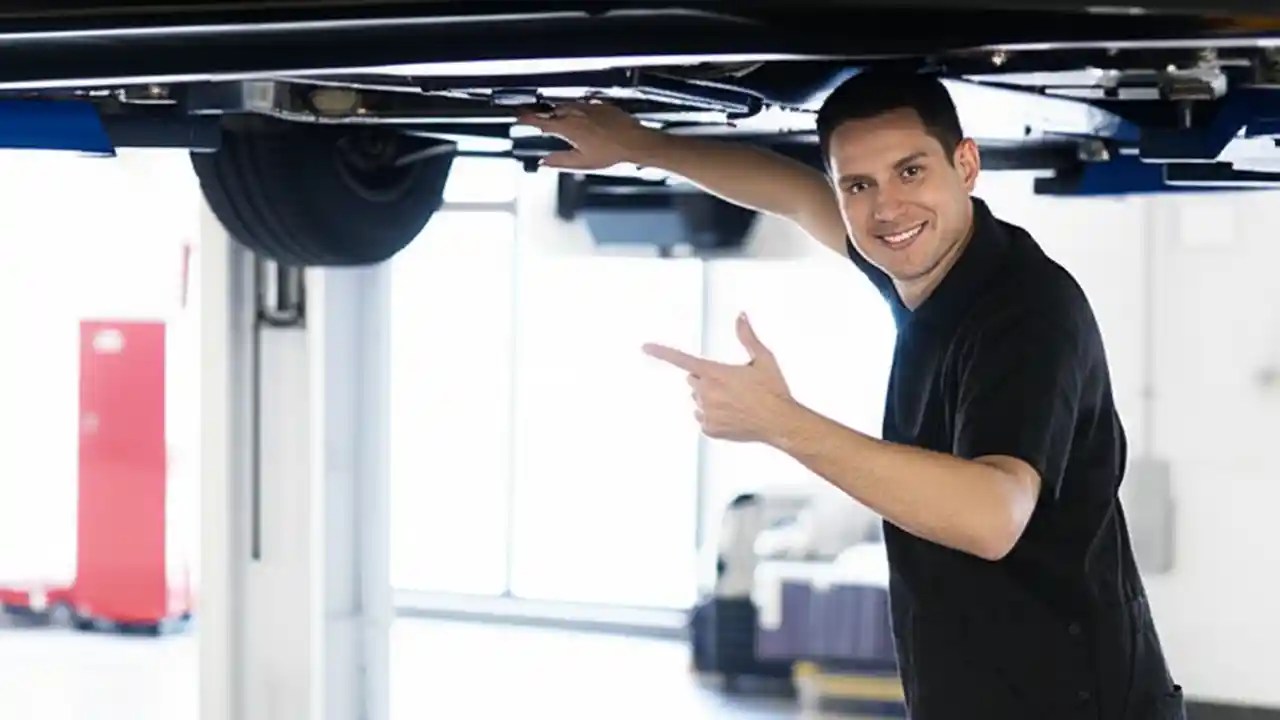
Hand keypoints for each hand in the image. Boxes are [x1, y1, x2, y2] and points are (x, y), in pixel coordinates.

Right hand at [514, 100, 659, 169]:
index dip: (528, 119)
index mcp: (569, 128)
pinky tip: (576, 112)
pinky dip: (574, 107)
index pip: (542, 122)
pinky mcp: (600, 104)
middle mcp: (576, 114)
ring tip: (552, 115)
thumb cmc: (611, 152)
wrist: (634, 140)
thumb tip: (544, 162)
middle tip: (532, 116)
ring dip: (557, 110)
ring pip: (566, 105)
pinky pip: (581, 103)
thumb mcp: (582, 162)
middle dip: (540, 113)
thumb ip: (560, 160)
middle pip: (552, 111)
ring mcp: (588, 107)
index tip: (518, 117)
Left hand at [643, 313, 794, 442]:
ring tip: (736, 401)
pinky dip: (713, 416)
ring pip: (698, 400)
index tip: (645, 347)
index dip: (661, 352)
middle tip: (730, 384)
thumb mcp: (763, 358)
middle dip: (706, 379)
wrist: (780, 422)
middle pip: (693, 381)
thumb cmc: (773, 390)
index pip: (682, 360)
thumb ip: (747, 336)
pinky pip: (702, 419)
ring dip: (710, 398)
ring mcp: (707, 412)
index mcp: (716, 373)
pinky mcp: (710, 429)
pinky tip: (732, 415)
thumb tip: (740, 316)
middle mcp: (707, 392)